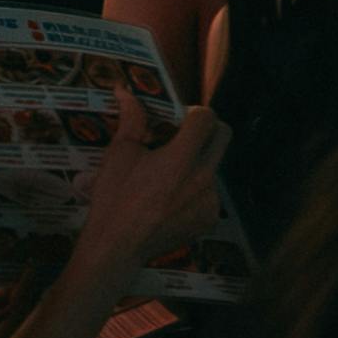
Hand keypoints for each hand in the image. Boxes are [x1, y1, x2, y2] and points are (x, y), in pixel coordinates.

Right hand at [73, 101, 224, 273]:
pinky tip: (171, 200)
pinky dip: (195, 191)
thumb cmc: (113, 198)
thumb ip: (132, 120)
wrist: (115, 247)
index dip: (194, 113)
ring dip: (198, 163)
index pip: (207, 118)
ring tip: (168, 176)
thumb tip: (125, 90)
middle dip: (208, 129)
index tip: (180, 119)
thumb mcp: (119, 155)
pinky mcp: (210, 219)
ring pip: (214, 167)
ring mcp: (210, 199)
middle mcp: (203, 176)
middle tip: (185, 136)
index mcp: (181, 158)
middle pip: (223, 136)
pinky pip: (210, 194)